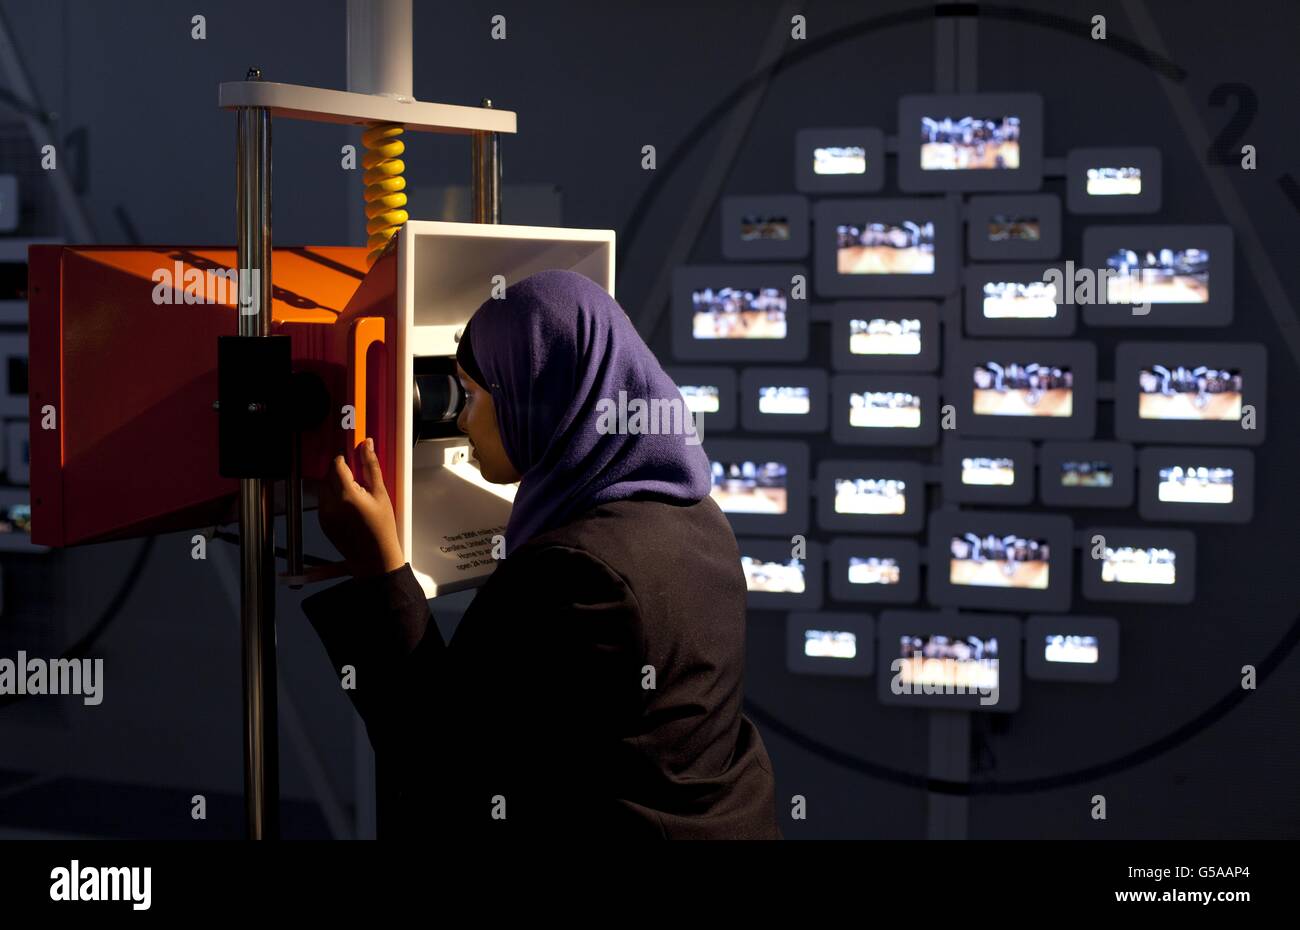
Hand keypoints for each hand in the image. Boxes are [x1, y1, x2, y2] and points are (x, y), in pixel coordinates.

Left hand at [318, 437, 404, 578]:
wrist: (375, 559)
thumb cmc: (382, 529)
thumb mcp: (381, 494)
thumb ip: (371, 466)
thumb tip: (366, 444)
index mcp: (347, 496)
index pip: (336, 465)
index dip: (344, 458)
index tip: (353, 459)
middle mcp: (331, 505)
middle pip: (328, 475)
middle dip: (340, 472)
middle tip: (358, 480)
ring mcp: (324, 515)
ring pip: (324, 488)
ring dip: (336, 485)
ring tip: (355, 497)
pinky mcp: (322, 522)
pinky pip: (323, 502)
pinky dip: (333, 499)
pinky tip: (350, 508)